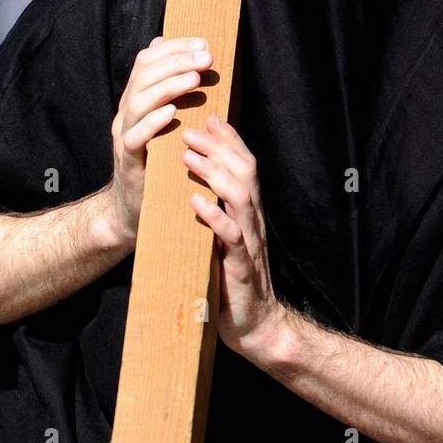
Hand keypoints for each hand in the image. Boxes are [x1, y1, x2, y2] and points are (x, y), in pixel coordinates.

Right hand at [103, 36, 212, 246]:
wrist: (135, 207)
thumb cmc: (160, 161)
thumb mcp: (172, 123)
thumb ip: (179, 95)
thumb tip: (193, 58)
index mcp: (137, 99)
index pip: (148, 61)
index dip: (174, 47)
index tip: (203, 42)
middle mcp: (127, 112)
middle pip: (143, 75)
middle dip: (176, 61)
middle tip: (206, 57)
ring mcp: (123, 135)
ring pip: (138, 101)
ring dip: (168, 86)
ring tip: (194, 78)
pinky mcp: (127, 160)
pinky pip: (134, 137)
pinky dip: (152, 122)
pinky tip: (172, 113)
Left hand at [182, 115, 283, 359]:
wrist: (255, 325)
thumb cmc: (233, 282)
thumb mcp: (225, 240)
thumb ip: (218, 213)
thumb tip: (195, 185)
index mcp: (250, 214)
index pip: (245, 167)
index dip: (230, 140)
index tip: (210, 117)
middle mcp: (253, 222)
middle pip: (245, 172)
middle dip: (218, 147)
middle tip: (190, 131)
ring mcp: (249, 242)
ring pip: (240, 196)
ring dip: (214, 172)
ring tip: (188, 156)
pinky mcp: (240, 266)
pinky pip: (230, 235)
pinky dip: (213, 216)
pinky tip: (194, 201)